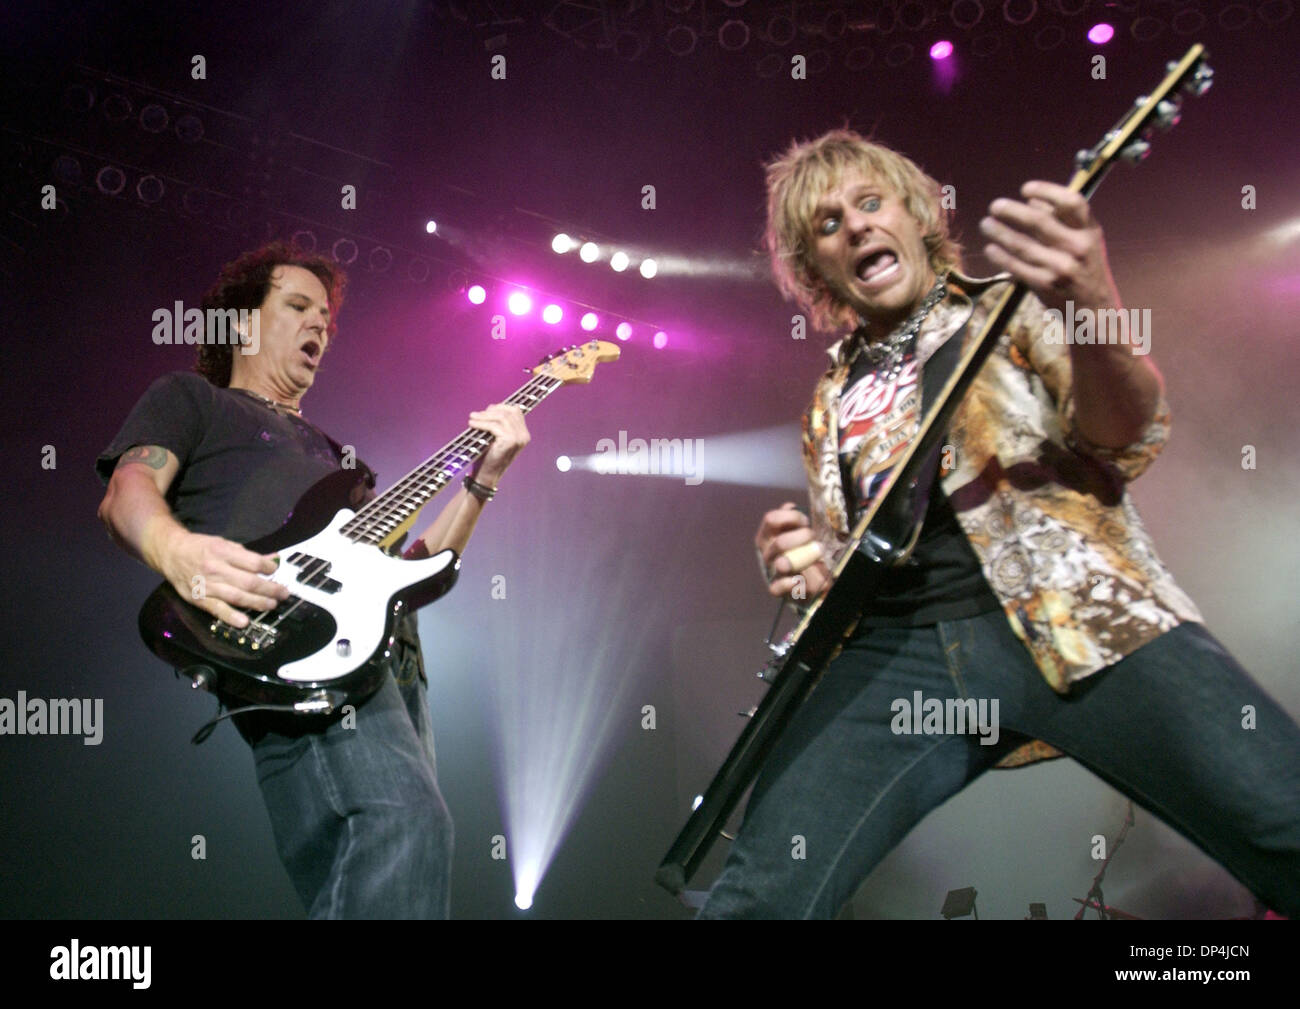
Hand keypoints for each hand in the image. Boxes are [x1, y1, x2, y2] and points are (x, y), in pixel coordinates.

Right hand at [157, 528, 287, 628]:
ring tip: (272, 605)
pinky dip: (231, 617)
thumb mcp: (223, 543)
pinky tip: (244, 622)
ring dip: (258, 603)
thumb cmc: (200, 547)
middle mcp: (215, 569)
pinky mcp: (199, 599)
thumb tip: (273, 559)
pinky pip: (217, 610)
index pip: (253, 562)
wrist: (170, 553)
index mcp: (222, 551)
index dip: (268, 568)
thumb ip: (247, 554)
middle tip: (283, 593)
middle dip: (270, 589)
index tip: (276, 570)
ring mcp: (206, 585)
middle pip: (249, 582)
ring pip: (237, 597)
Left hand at [469, 403, 529, 486]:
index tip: (486, 410)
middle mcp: (524, 435)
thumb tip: (491, 407)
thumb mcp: (496, 437)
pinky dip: (481, 423)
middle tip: (476, 414)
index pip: (516, 411)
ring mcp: (518, 438)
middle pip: (508, 412)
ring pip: (501, 417)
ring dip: (484, 416)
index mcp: (523, 434)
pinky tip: (472, 424)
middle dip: (490, 411)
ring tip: (472, 418)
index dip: (500, 407)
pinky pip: (494, 426)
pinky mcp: (510, 441)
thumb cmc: (489, 455)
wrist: (486, 475)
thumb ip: (499, 423)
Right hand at [755, 501, 830, 599]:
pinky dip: (789, 583)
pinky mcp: (776, 588)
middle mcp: (766, 551)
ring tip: (815, 559)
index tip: (807, 522)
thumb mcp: (797, 530)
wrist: (807, 577)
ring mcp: (770, 570)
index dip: (792, 517)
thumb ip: (793, 518)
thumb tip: (790, 506)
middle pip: (779, 542)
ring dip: (802, 560)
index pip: (771, 519)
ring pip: (781, 564)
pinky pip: (777, 587)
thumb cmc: (801, 549)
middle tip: (815, 540)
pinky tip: (799, 580)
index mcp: (768, 534)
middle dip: (803, 538)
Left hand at [979, 180, 1121, 314]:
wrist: (1093, 309)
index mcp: (1090, 231)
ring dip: (999, 232)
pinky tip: (990, 248)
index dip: (1047, 191)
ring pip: (1022, 244)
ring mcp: (1061, 267)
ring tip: (986, 224)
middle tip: (995, 206)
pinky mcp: (1046, 285)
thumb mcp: (1084, 240)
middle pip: (1040, 221)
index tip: (1025, 188)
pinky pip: (1016, 266)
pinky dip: (1000, 255)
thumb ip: (1062, 219)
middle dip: (1012, 211)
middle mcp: (1078, 247)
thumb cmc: (1084, 267)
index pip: (1072, 202)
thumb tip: (1031, 199)